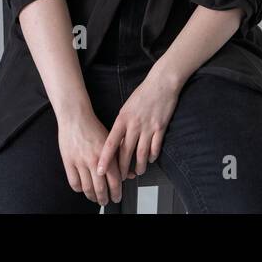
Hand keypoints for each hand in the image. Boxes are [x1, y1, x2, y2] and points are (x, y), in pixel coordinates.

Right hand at [57, 108, 125, 205]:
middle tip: (106, 201)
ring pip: (87, 187)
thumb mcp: (111, 141)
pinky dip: (79, 189)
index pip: (114, 180)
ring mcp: (80, 161)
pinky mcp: (68, 161)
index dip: (116, 192)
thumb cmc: (93, 127)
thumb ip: (120, 158)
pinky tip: (82, 188)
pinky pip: (74, 182)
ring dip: (92, 196)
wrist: (75, 116)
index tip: (116, 197)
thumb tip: (130, 174)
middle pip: (101, 188)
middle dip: (105, 198)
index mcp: (107, 155)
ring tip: (95, 198)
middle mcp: (94, 160)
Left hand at [96, 67, 181, 181]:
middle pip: (126, 152)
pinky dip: (152, 156)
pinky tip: (151, 159)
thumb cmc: (142, 94)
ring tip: (138, 172)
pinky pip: (155, 147)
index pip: (110, 143)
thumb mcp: (126, 108)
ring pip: (142, 153)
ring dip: (140, 166)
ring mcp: (148, 127)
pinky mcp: (160, 128)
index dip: (105, 159)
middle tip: (121, 178)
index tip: (99, 170)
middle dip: (123, 168)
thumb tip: (117, 141)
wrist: (161, 83)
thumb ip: (122, 124)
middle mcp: (134, 125)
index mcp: (122, 119)